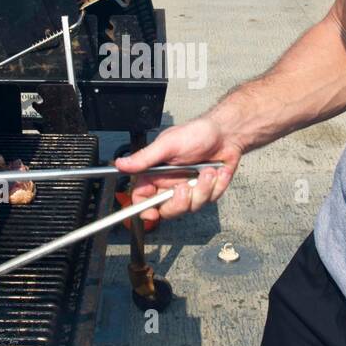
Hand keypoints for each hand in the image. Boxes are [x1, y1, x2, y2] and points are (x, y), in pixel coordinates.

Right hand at [114, 114, 241, 221]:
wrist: (225, 133)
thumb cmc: (196, 133)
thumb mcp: (168, 144)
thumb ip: (145, 158)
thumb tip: (120, 164)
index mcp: (156, 174)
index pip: (142, 198)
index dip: (145, 209)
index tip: (152, 213)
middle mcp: (170, 184)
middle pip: (167, 210)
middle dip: (179, 202)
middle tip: (185, 188)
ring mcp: (189, 189)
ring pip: (191, 207)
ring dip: (202, 189)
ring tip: (207, 171)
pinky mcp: (207, 191)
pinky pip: (209, 199)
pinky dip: (216, 185)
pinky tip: (217, 171)